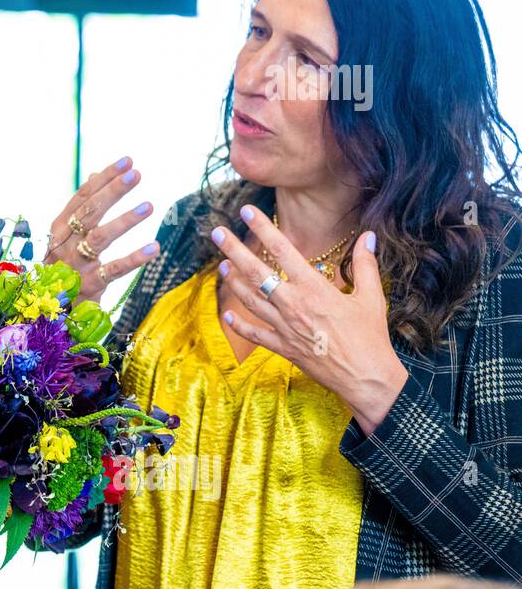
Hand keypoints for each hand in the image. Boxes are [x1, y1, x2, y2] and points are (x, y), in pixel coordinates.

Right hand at [44, 156, 158, 302]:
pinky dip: (134, 259)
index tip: (127, 161)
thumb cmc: (62, 267)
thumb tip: (93, 174)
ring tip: (149, 206)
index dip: (105, 178)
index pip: (82, 197)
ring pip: (99, 238)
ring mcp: (74, 265)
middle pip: (89, 212)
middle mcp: (64, 243)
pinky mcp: (88, 286)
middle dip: (114, 191)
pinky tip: (154, 248)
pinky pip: (112, 270)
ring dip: (124, 220)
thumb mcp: (67, 236)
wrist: (48, 311)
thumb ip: (81, 207)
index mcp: (59, 228)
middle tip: (137, 174)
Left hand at [212, 205, 406, 435]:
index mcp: (315, 288)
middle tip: (216, 233)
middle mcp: (293, 304)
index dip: (263, 228)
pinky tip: (227, 314)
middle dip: (234, 250)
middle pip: (256, 272)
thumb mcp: (372, 296)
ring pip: (250, 300)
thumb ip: (365, 264)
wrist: (366, 377)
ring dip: (233, 281)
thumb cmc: (371, 336)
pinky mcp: (282, 347)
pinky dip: (239, 324)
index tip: (246, 211)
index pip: (283, 251)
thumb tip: (368, 235)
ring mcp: (284, 327)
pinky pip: (254, 334)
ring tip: (222, 266)